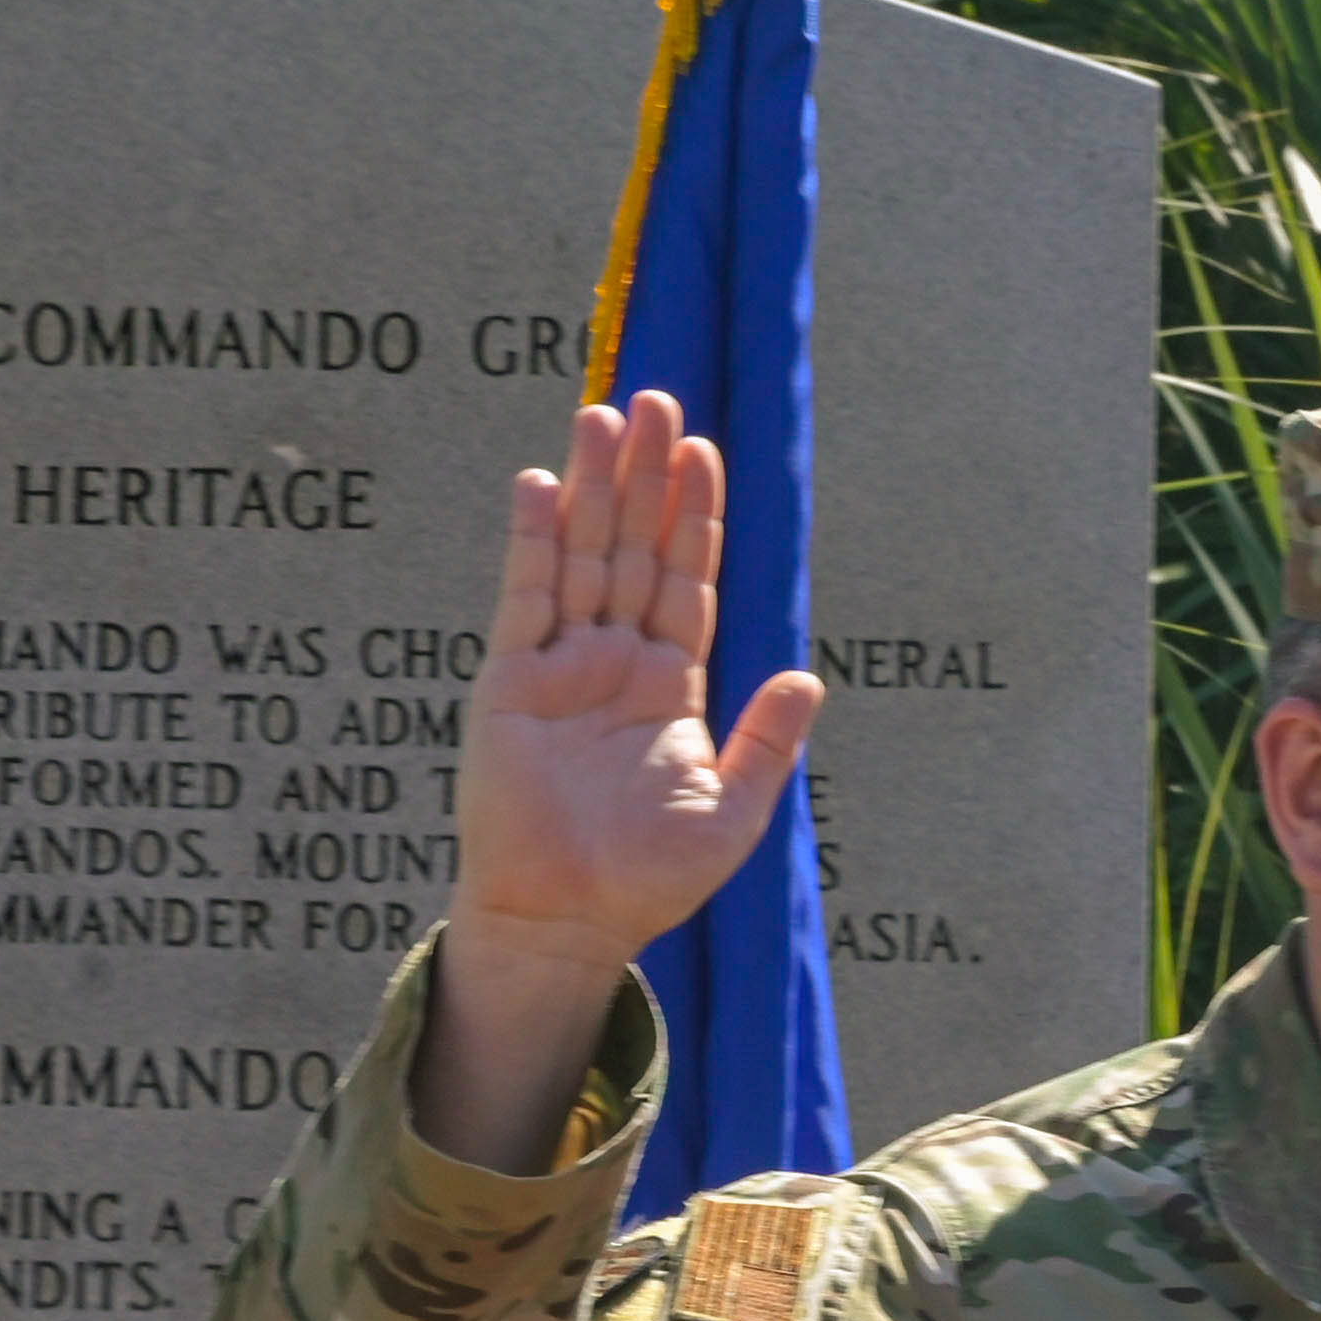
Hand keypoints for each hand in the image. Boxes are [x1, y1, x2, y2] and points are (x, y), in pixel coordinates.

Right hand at [454, 390, 828, 979]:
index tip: (701, 451)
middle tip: (655, 401)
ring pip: (581, 556)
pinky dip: (532, 543)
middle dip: (645, 477)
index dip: (694, 517)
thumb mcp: (731, 810)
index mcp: (671, 685)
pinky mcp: (510, 681)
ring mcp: (560, 665)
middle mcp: (615, 662)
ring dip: (592, 487)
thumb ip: (767, 741)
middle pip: (633, 549)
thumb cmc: (649, 877)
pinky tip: (542, 486)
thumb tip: (809, 677)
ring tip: (603, 415)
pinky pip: (524, 599)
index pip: (687, 580)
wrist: (569, 919)